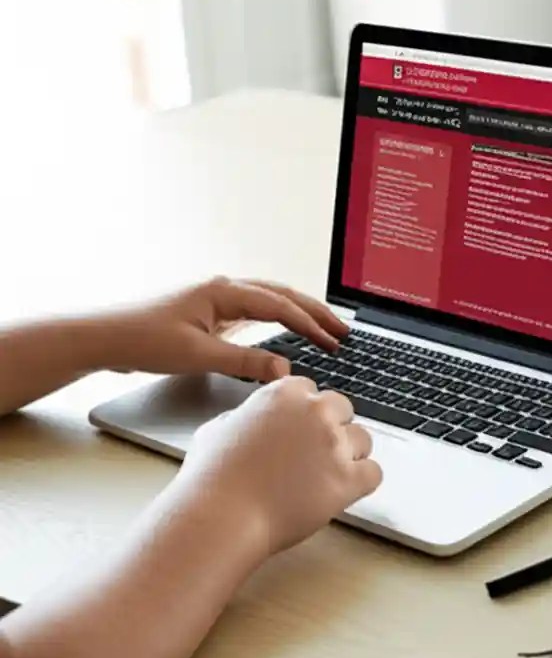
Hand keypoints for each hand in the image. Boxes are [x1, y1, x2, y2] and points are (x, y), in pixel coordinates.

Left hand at [101, 277, 347, 381]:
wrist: (103, 337)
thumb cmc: (141, 339)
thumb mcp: (197, 355)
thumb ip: (243, 362)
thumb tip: (283, 368)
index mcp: (223, 291)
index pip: (279, 305)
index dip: (309, 323)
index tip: (331, 340)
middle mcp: (223, 289)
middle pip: (282, 296)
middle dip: (316, 313)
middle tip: (343, 331)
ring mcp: (217, 299)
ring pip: (271, 301)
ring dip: (300, 314)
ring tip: (325, 330)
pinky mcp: (211, 313)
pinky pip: (256, 311)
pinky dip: (279, 320)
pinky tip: (287, 332)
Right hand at [179, 377, 381, 554]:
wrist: (222, 515)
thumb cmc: (211, 478)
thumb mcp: (217, 429)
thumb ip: (245, 417)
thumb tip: (250, 421)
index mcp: (284, 394)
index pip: (311, 391)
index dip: (304, 413)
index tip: (297, 431)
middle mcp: (315, 412)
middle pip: (342, 409)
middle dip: (331, 428)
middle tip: (312, 454)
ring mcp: (335, 444)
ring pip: (363, 439)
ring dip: (348, 455)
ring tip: (323, 477)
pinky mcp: (349, 478)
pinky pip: (374, 473)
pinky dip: (361, 482)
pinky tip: (341, 491)